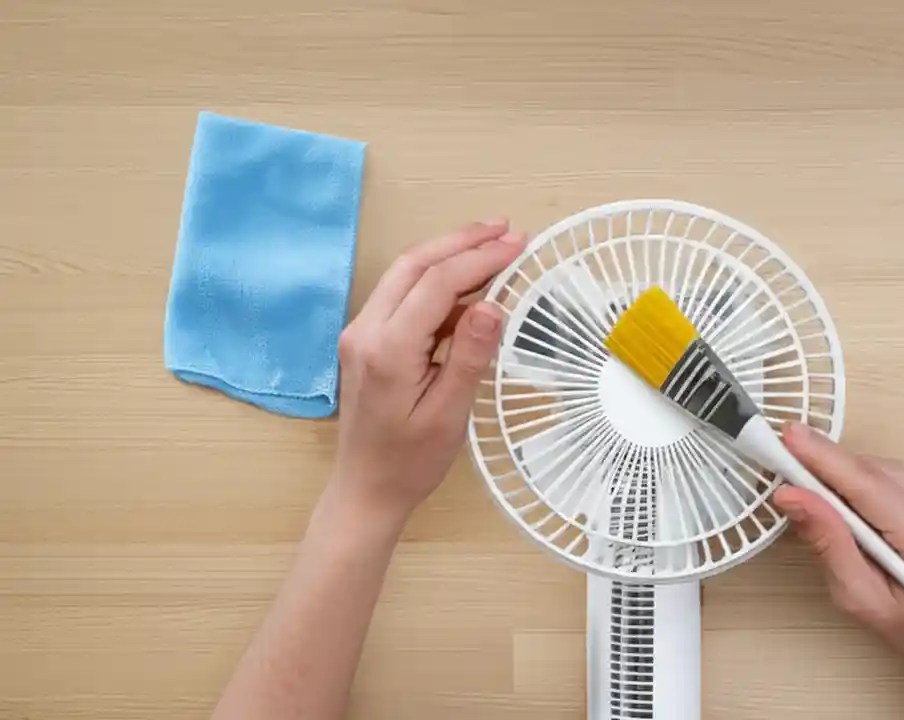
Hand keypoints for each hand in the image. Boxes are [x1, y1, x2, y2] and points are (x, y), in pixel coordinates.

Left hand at [331, 220, 524, 525]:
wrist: (365, 491)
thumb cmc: (410, 463)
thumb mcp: (449, 414)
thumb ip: (469, 356)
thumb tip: (492, 305)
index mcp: (387, 349)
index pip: (436, 283)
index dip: (480, 258)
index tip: (519, 244)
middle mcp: (366, 331)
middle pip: (415, 265)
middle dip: (462, 241)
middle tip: (507, 229)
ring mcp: (362, 333)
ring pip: (406, 276)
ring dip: (449, 256)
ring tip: (495, 246)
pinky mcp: (367, 341)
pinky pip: (403, 298)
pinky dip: (438, 284)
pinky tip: (471, 288)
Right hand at [773, 423, 903, 718]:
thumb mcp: (863, 600)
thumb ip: (828, 543)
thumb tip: (792, 496)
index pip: (861, 479)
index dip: (819, 454)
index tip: (786, 433)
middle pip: (870, 470)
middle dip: (832, 479)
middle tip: (800, 496)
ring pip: (885, 468)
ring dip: (857, 488)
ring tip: (854, 530)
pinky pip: (903, 474)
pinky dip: (881, 492)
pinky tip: (882, 525)